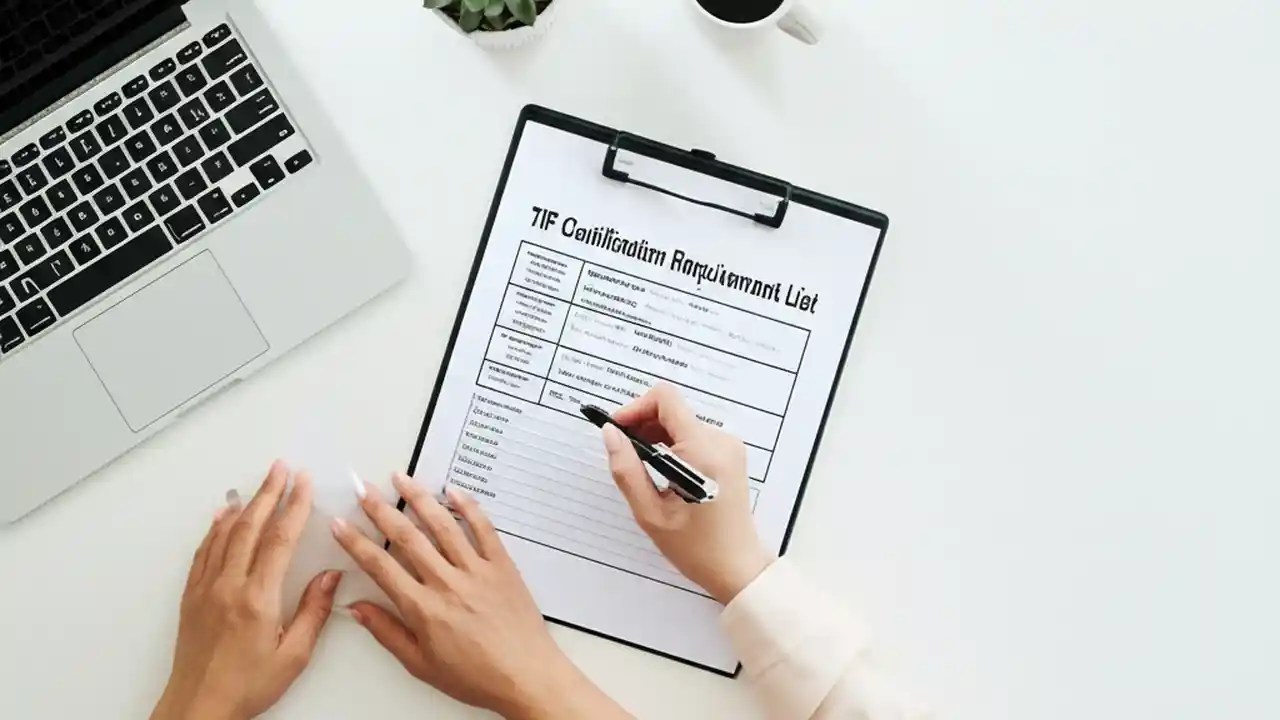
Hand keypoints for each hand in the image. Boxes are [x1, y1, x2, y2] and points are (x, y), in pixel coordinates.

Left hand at [152, 462, 341, 719]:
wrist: (198, 707)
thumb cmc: (245, 687)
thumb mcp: (293, 656)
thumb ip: (313, 612)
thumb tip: (329, 578)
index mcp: (257, 599)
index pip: (280, 539)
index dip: (294, 506)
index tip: (304, 484)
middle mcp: (228, 587)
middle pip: (250, 526)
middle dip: (269, 492)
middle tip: (281, 469)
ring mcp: (206, 589)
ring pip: (225, 534)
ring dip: (244, 504)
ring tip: (258, 485)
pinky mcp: (192, 597)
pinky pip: (204, 551)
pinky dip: (215, 529)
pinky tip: (221, 517)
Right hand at [332, 473, 629, 719]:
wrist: (526, 676)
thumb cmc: (475, 676)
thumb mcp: (421, 664)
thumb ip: (387, 632)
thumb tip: (356, 608)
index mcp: (423, 609)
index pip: (380, 567)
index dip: (355, 543)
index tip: (339, 524)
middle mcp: (447, 583)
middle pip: (407, 538)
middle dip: (380, 510)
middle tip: (363, 489)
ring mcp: (477, 570)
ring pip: (442, 525)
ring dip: (419, 498)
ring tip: (401, 478)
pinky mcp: (502, 565)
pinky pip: (483, 529)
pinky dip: (468, 507)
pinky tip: (452, 491)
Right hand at [603, 384, 774, 603]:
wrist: (737, 567)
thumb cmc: (695, 548)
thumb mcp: (650, 513)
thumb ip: (627, 469)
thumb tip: (610, 433)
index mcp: (703, 451)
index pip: (666, 399)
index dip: (635, 408)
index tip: (617, 431)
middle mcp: (720, 440)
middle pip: (673, 409)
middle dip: (643, 425)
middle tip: (624, 454)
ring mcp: (728, 446)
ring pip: (681, 422)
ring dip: (657, 437)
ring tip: (643, 470)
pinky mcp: (729, 454)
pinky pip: (693, 436)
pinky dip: (673, 445)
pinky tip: (663, 473)